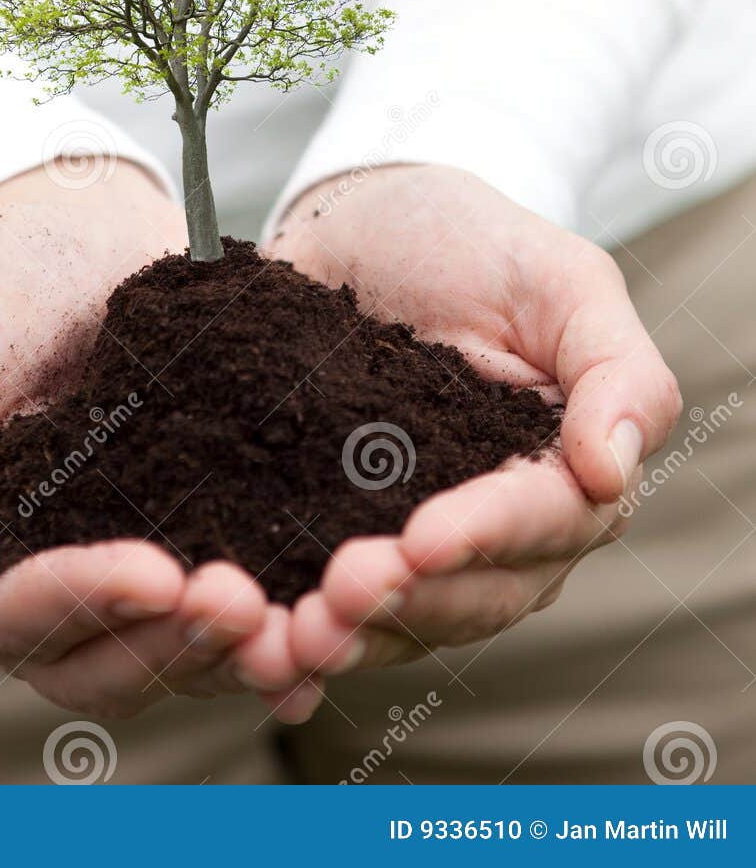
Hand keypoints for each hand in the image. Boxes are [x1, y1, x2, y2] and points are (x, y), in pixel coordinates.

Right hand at [0, 162, 311, 719]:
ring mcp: (147, 564)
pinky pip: (253, 597)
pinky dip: (290, 626)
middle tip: (246, 607)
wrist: (80, 225)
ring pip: (187, 650)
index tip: (159, 572)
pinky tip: (340, 629)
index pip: (24, 622)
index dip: (89, 603)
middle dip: (179, 644)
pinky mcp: (217, 531)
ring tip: (306, 628)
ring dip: (243, 653)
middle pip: (113, 663)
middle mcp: (66, 590)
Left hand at [271, 164, 681, 676]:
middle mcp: (501, 529)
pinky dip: (296, 634)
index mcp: (567, 471)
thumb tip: (613, 472)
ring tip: (290, 635)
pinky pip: (330, 606)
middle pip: (475, 595)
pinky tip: (251, 646)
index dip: (486, 536)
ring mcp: (418, 541)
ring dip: (351, 637)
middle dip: (410, 603)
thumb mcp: (559, 277)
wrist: (360, 221)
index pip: (545, 522)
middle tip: (340, 592)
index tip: (420, 538)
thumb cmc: (474, 241)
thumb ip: (615, 370)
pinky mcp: (339, 537)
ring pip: (404, 622)